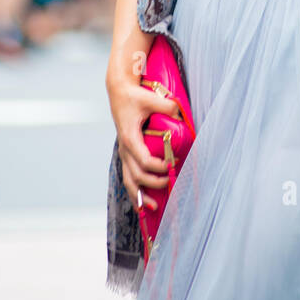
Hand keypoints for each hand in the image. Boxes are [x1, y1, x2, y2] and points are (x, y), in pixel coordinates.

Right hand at [106, 61, 182, 211]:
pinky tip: (142, 203)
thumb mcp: (150, 98)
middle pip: (136, 175)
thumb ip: (166, 105)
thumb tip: (181, 113)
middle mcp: (125, 149)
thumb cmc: (133, 96)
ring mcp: (124, 153)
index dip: (159, 166)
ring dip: (140, 196)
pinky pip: (128, 177)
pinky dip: (134, 192)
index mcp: (130, 138)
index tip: (173, 162)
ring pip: (129, 181)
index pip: (144, 160)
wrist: (119, 92)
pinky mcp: (126, 153)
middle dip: (154, 182)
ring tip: (154, 207)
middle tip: (171, 178)